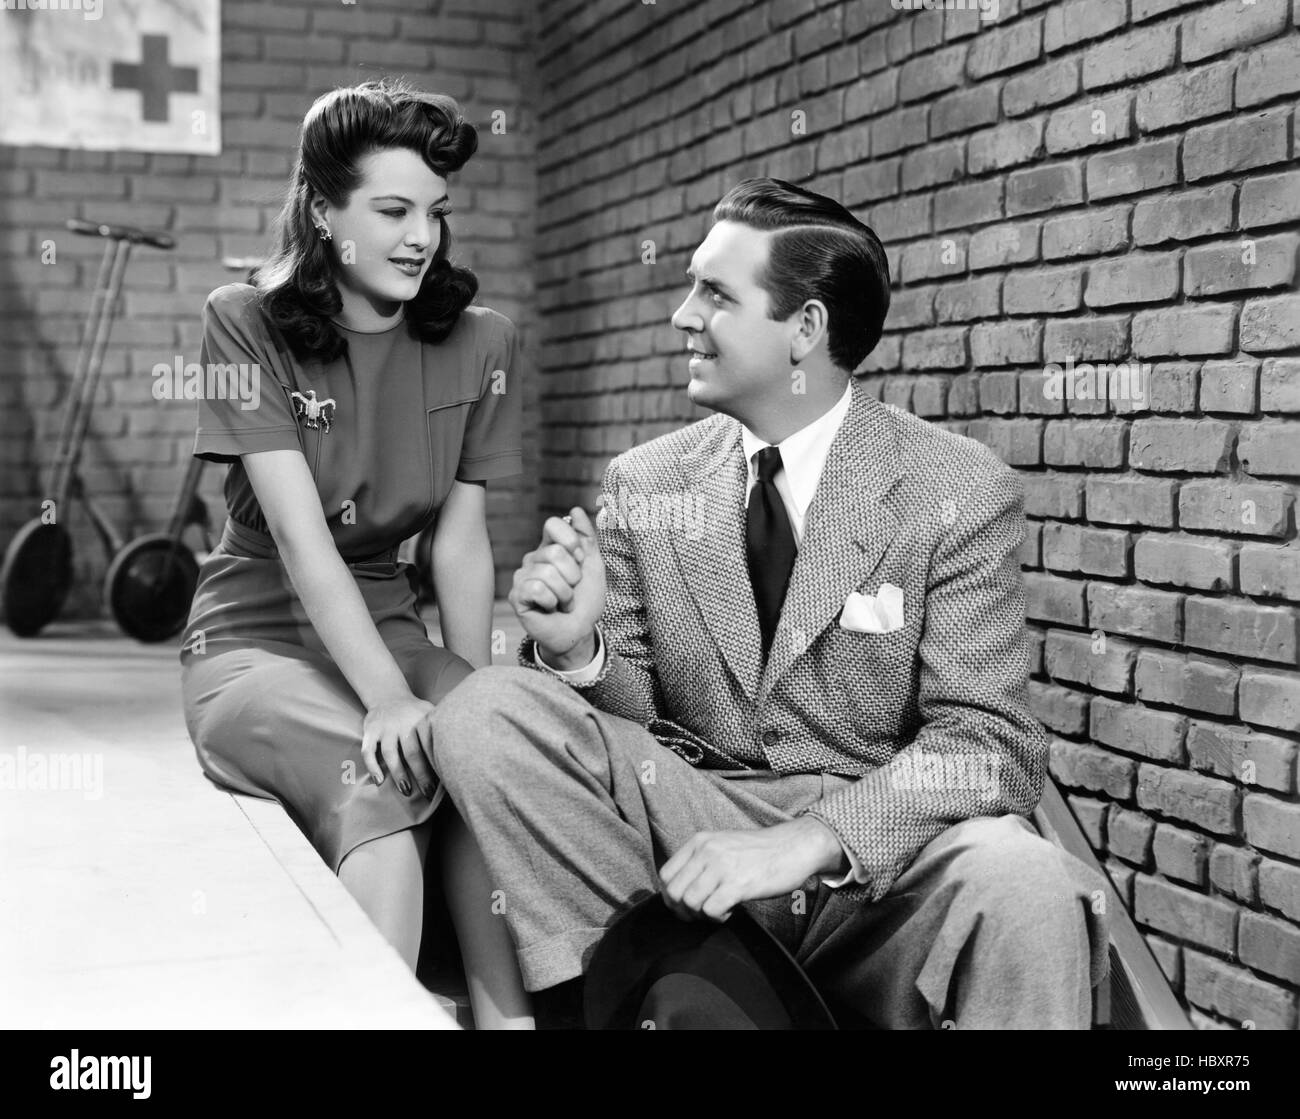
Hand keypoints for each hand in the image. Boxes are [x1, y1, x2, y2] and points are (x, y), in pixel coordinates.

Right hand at [361, 694, 437, 798]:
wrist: (388, 694)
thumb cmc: (414, 711)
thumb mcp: (430, 711)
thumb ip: (441, 726)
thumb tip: (461, 746)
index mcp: (421, 721)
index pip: (431, 744)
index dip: (437, 763)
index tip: (445, 780)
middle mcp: (403, 724)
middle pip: (412, 752)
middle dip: (421, 774)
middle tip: (428, 793)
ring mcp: (385, 728)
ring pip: (390, 753)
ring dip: (398, 773)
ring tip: (406, 791)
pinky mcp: (371, 731)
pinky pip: (368, 751)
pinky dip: (372, 766)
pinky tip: (379, 781)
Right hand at [509, 506, 605, 667]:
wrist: (580, 631)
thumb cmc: (585, 600)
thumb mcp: (593, 565)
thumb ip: (586, 537)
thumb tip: (575, 510)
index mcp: (550, 547)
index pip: (553, 525)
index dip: (572, 542)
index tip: (581, 560)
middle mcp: (533, 558)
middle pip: (555, 552)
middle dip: (573, 575)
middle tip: (572, 589)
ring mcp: (522, 577)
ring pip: (547, 573)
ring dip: (565, 593)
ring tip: (563, 602)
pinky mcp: (517, 596)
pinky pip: (537, 589)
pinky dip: (552, 602)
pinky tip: (550, 608)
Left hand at [659, 817, 847, 921]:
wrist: (794, 846)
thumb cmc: (760, 851)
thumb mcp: (723, 845)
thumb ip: (701, 860)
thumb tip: (680, 891)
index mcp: (700, 841)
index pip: (665, 875)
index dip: (670, 897)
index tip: (684, 906)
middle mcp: (707, 851)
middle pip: (673, 892)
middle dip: (683, 911)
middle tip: (700, 914)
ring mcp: (722, 866)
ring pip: (689, 902)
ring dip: (701, 915)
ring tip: (719, 910)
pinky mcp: (738, 884)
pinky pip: (711, 910)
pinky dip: (718, 918)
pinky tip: (730, 912)